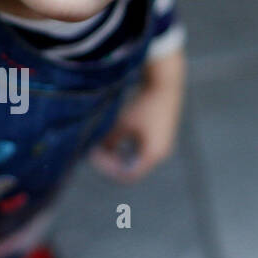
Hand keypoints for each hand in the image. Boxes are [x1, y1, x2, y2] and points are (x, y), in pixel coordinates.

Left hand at [88, 51, 183, 182]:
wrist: (165, 82)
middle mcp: (160, 153)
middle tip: (95, 151)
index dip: (109, 170)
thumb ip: (109, 141)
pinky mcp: (160, 136)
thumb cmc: (144, 102)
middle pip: (132, 169)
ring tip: (102, 143)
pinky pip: (140, 150)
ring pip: (135, 159)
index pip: (128, 175)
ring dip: (118, 155)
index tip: (95, 156)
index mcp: (153, 154)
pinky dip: (126, 147)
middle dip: (112, 162)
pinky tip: (113, 135)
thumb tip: (93, 153)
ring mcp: (162, 145)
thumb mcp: (123, 123)